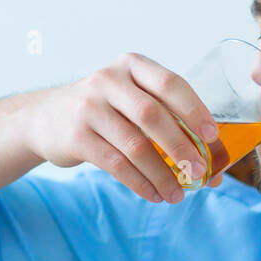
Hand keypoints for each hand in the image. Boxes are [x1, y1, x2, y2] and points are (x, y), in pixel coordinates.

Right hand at [25, 53, 222, 203]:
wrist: (46, 118)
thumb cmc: (106, 112)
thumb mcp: (132, 102)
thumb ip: (169, 125)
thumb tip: (213, 172)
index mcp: (131, 66)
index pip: (170, 83)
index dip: (194, 110)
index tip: (212, 136)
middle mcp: (108, 80)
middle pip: (152, 115)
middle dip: (181, 147)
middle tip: (200, 172)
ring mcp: (89, 107)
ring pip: (135, 145)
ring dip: (161, 174)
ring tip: (177, 194)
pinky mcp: (76, 136)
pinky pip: (116, 165)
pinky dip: (140, 183)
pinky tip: (154, 194)